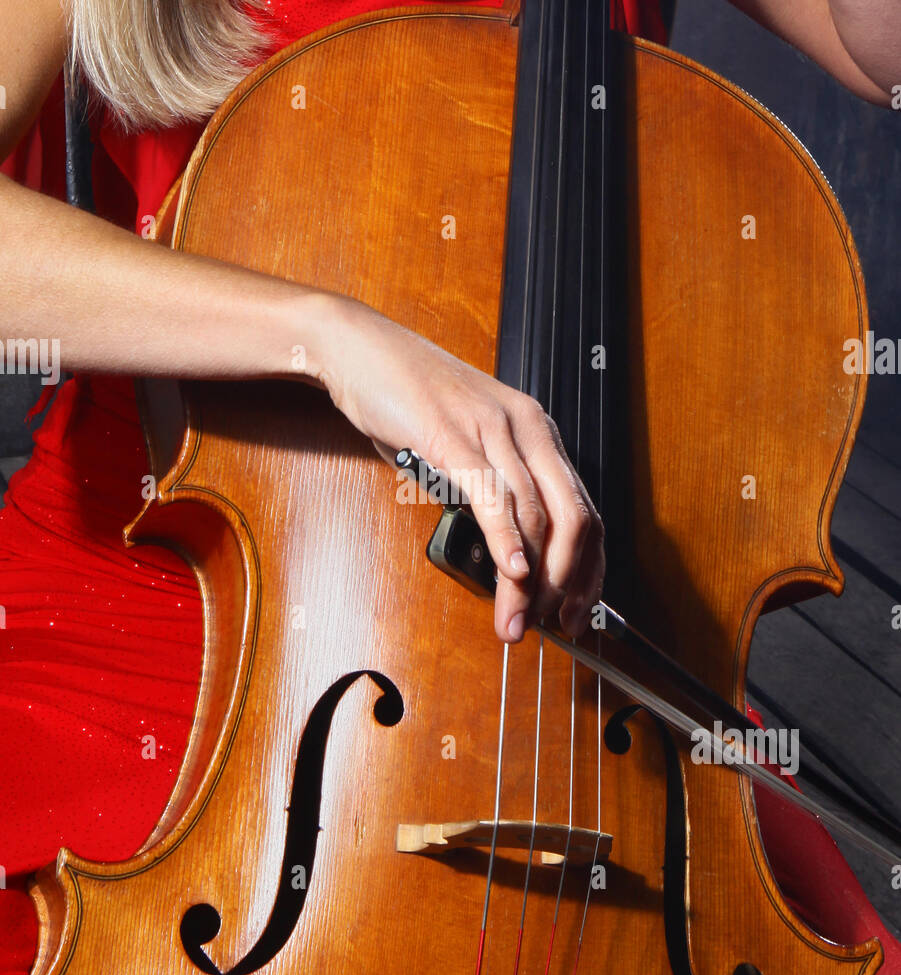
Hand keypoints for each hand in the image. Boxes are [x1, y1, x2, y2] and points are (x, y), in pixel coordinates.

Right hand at [310, 292, 605, 643]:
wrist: (359, 349)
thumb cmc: (408, 399)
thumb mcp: (465, 446)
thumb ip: (490, 490)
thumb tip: (504, 551)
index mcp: (537, 430)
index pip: (584, 509)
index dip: (589, 568)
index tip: (577, 608)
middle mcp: (525, 427)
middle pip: (574, 517)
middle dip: (571, 583)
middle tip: (559, 625)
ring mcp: (491, 429)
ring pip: (533, 517)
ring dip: (529, 581)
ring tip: (517, 621)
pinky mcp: (451, 436)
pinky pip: (491, 495)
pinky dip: (505, 539)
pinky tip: (510, 572)